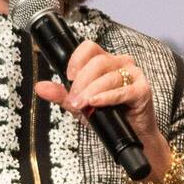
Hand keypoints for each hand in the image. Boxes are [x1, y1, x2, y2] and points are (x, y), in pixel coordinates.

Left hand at [32, 40, 159, 139]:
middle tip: (74, 100)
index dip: (76, 60)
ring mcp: (133, 75)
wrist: (131, 136)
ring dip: (91, 92)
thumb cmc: (109, 116)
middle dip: (81, 83)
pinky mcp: (142, 90)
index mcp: (105, 61)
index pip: (89, 48)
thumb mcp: (80, 105)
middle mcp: (120, 63)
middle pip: (97, 62)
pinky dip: (107, 97)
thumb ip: (62, 95)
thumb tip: (41, 87)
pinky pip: (123, 90)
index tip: (68, 77)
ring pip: (108, 76)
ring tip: (82, 105)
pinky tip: (96, 103)